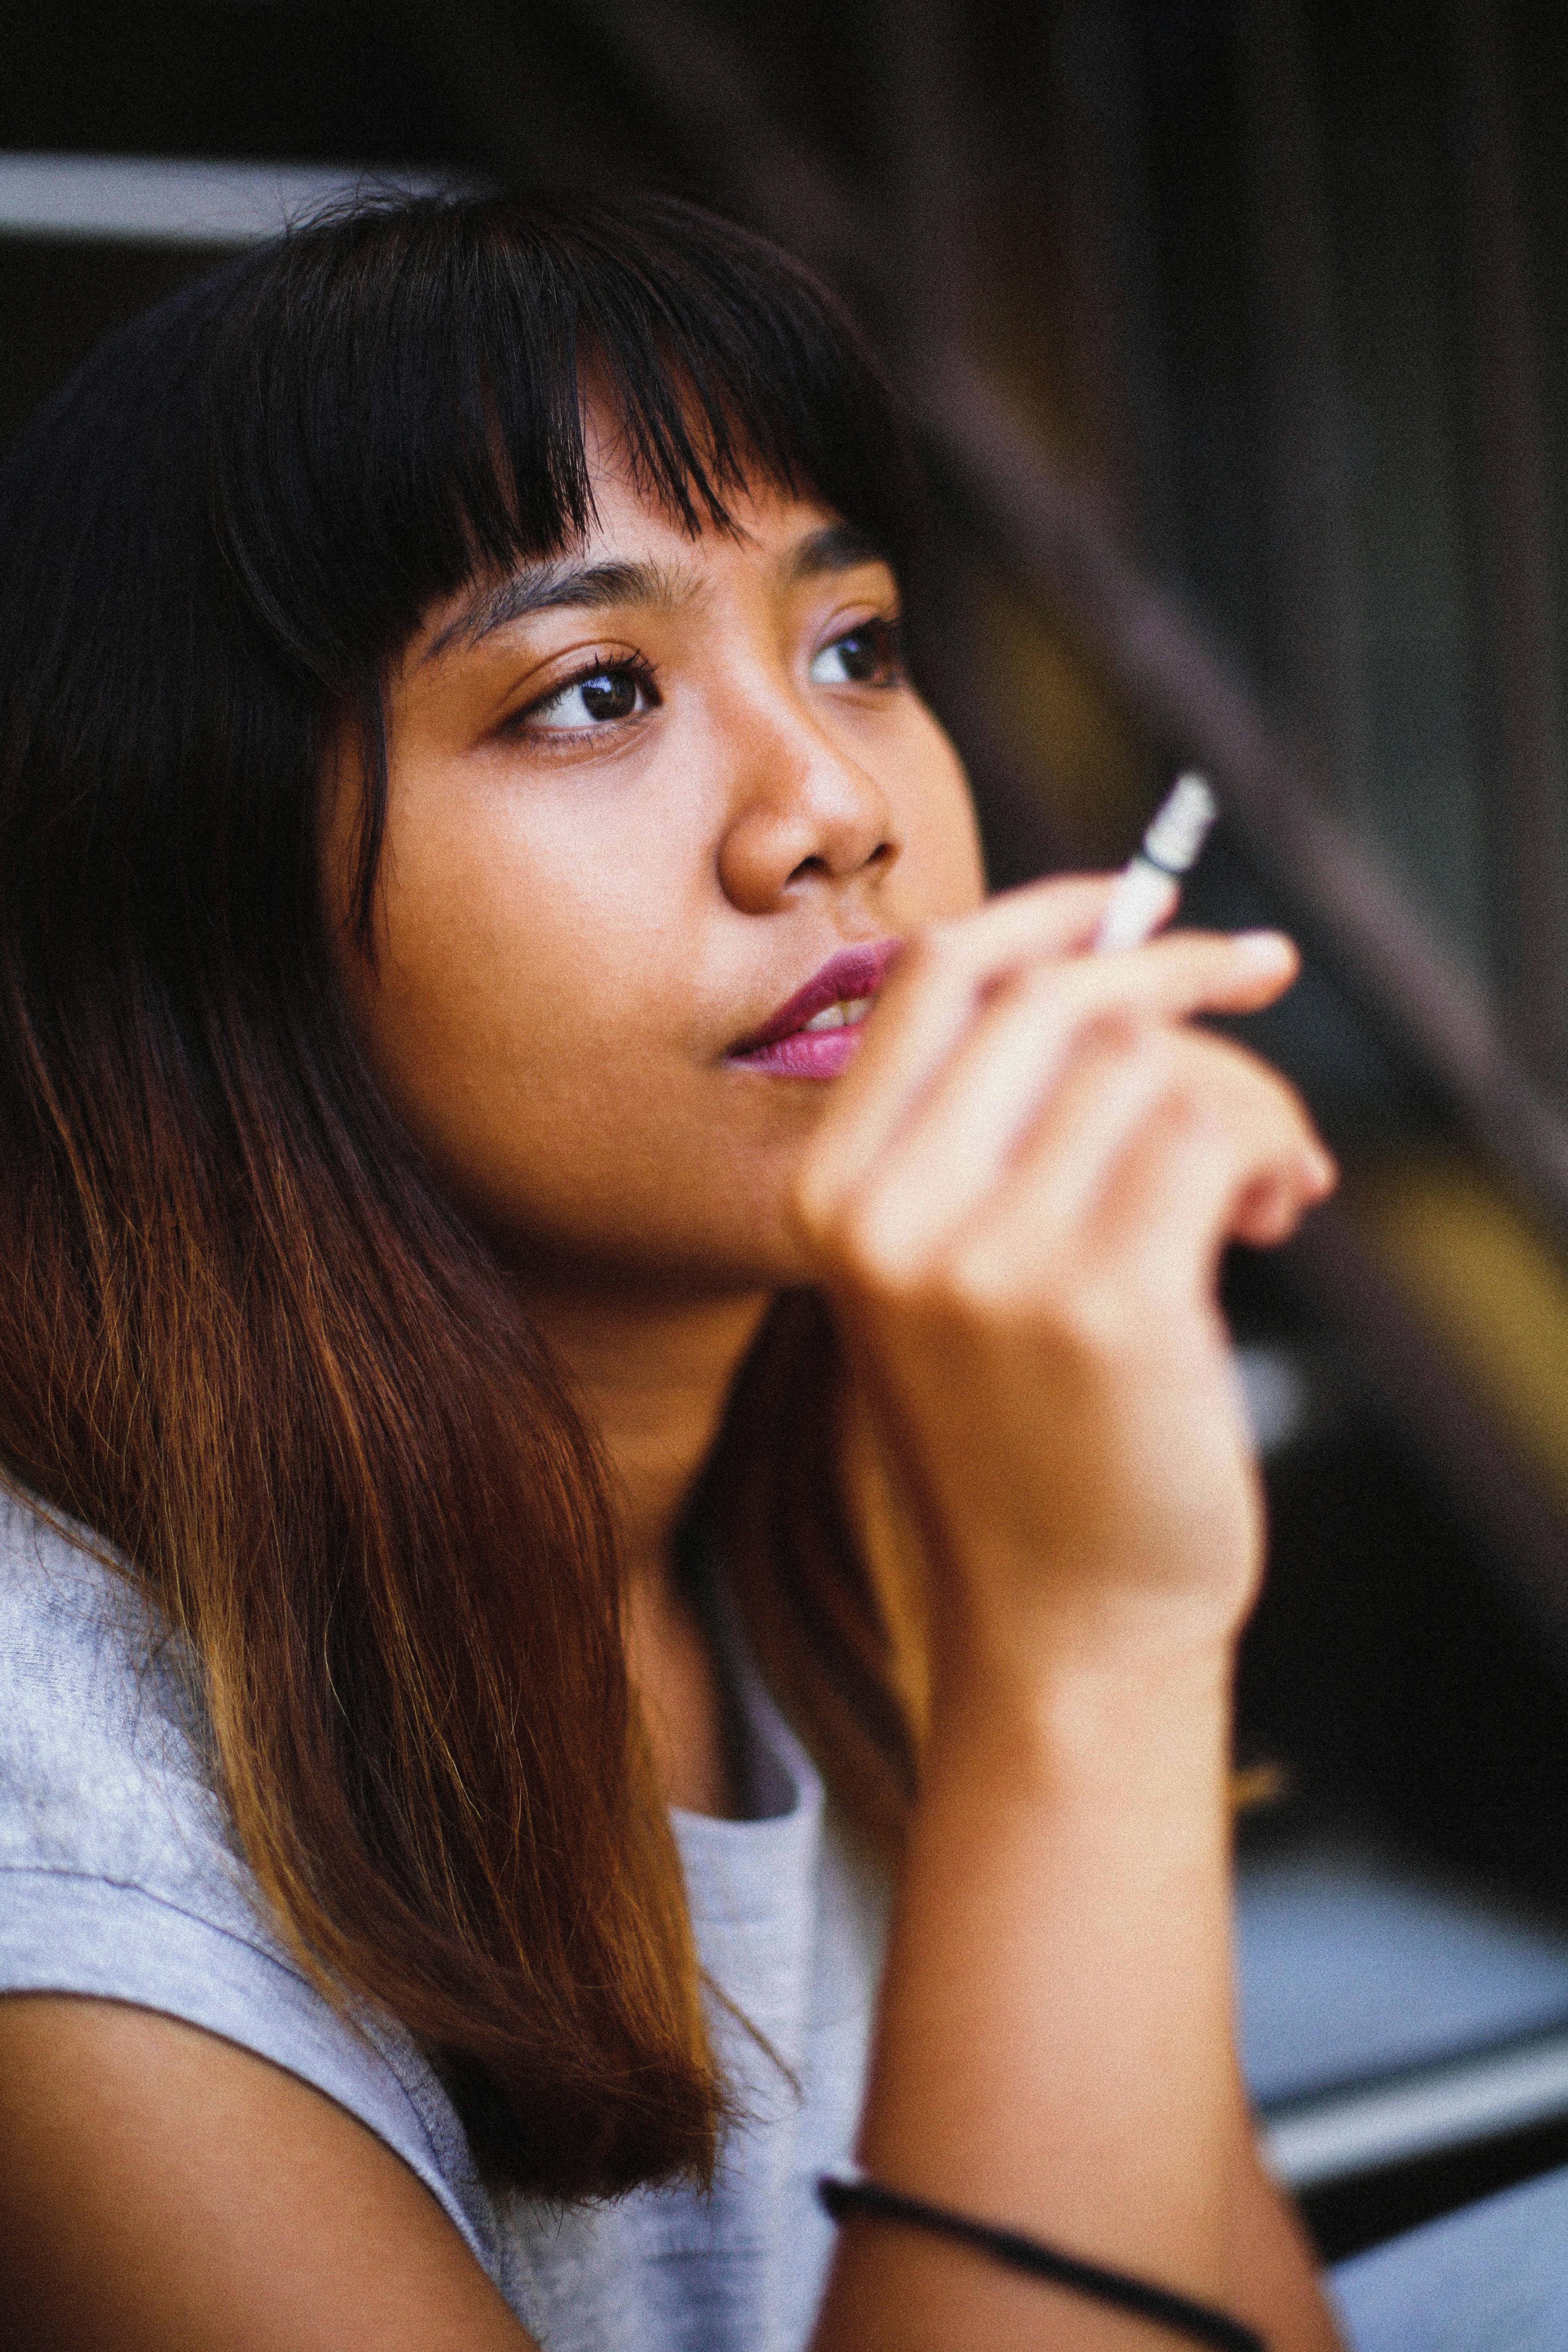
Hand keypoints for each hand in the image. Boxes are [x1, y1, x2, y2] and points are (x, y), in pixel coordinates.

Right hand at [794, 877, 1334, 1700]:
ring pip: (1149, 1063)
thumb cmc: (1032, 1438)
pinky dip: (1269, 1146)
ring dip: (1241, 1093)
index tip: (1137, 900)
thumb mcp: (957, 1272)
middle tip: (1257, 973)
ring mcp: (989, 1263)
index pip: (931, 978)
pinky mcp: (1103, 1305)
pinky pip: (1210, 1132)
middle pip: (1053, 996)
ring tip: (1265, 1178)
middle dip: (1177, 966)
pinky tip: (1274, 1208)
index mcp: (833, 1199)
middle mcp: (889, 1221)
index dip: (1048, 914)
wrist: (1064, 1626)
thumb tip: (1127, 968)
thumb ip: (1000, 1129)